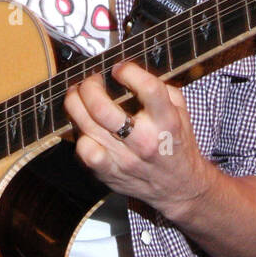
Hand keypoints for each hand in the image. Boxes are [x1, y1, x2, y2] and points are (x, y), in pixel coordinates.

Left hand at [64, 61, 215, 221]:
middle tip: (91, 80)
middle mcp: (144, 140)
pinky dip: (80, 136)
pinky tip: (85, 127)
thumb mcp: (180, 111)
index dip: (128, 71)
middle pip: (102, 109)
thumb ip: (160, 87)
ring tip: (77, 94)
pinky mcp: (110, 173)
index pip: (147, 89)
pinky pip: (85, 151)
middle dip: (89, 86)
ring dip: (75, 103)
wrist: (179, 187)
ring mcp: (124, 159)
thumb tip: (128, 71)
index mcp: (166, 121)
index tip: (119, 69)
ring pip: (87, 126)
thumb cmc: (176, 144)